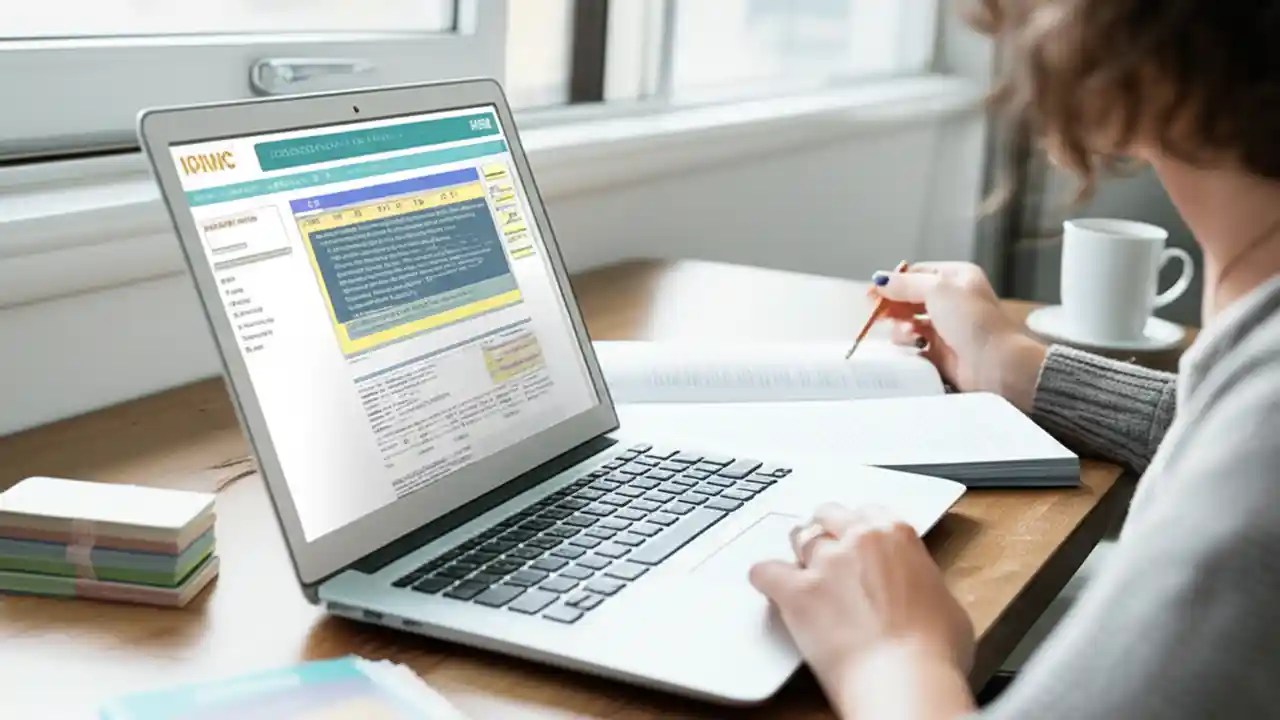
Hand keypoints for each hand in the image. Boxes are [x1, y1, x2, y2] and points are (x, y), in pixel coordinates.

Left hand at [751, 505, 974, 718]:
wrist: (904, 679)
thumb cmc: (933, 651)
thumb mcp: (946, 605)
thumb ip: (922, 584)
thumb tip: (918, 593)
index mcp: (897, 536)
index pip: (868, 511)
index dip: (858, 526)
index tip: (856, 538)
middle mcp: (858, 539)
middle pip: (828, 515)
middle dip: (826, 530)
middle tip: (826, 551)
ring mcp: (825, 563)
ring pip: (799, 536)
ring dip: (799, 552)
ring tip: (800, 570)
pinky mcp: (796, 591)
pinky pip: (765, 571)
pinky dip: (765, 578)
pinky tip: (768, 587)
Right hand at [870, 262, 1046, 411]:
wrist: (995, 363)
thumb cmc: (973, 319)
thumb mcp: (937, 289)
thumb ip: (905, 284)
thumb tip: (879, 280)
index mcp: (956, 278)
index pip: (917, 274)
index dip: (894, 282)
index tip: (874, 292)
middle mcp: (952, 300)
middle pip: (909, 299)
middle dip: (894, 306)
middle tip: (878, 313)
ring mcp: (946, 327)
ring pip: (908, 322)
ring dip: (902, 327)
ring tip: (909, 333)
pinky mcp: (940, 351)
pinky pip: (914, 344)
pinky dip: (909, 344)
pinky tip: (915, 345)